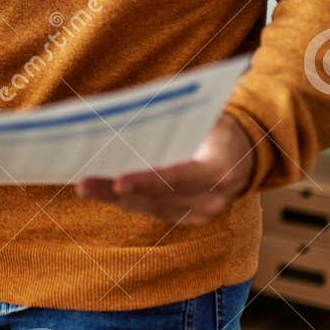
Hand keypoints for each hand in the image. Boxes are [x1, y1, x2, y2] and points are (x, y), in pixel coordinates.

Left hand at [76, 112, 256, 223]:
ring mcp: (202, 213)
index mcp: (221, 168)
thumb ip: (176, 116)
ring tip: (85, 186)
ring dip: (115, 198)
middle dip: (118, 191)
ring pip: (151, 208)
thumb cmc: (217, 126)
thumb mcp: (206, 115)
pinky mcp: (189, 218)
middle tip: (84, 183)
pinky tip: (102, 190)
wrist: (245, 153)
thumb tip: (130, 111)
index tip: (119, 180)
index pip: (182, 178)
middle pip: (159, 198)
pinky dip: (127, 200)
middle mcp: (213, 199)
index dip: (149, 180)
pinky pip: (154, 210)